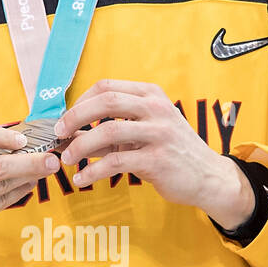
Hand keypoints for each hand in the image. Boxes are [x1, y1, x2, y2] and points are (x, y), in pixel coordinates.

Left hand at [55, 79, 253, 230]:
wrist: (209, 177)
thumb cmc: (171, 151)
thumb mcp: (146, 129)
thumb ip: (114, 126)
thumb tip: (71, 131)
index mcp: (150, 95)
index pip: (106, 87)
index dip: (79, 101)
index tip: (65, 119)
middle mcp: (156, 109)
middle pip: (105, 102)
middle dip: (74, 117)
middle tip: (58, 134)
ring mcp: (159, 133)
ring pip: (107, 131)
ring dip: (80, 146)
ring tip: (66, 159)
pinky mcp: (158, 159)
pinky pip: (115, 162)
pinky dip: (92, 171)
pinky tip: (82, 179)